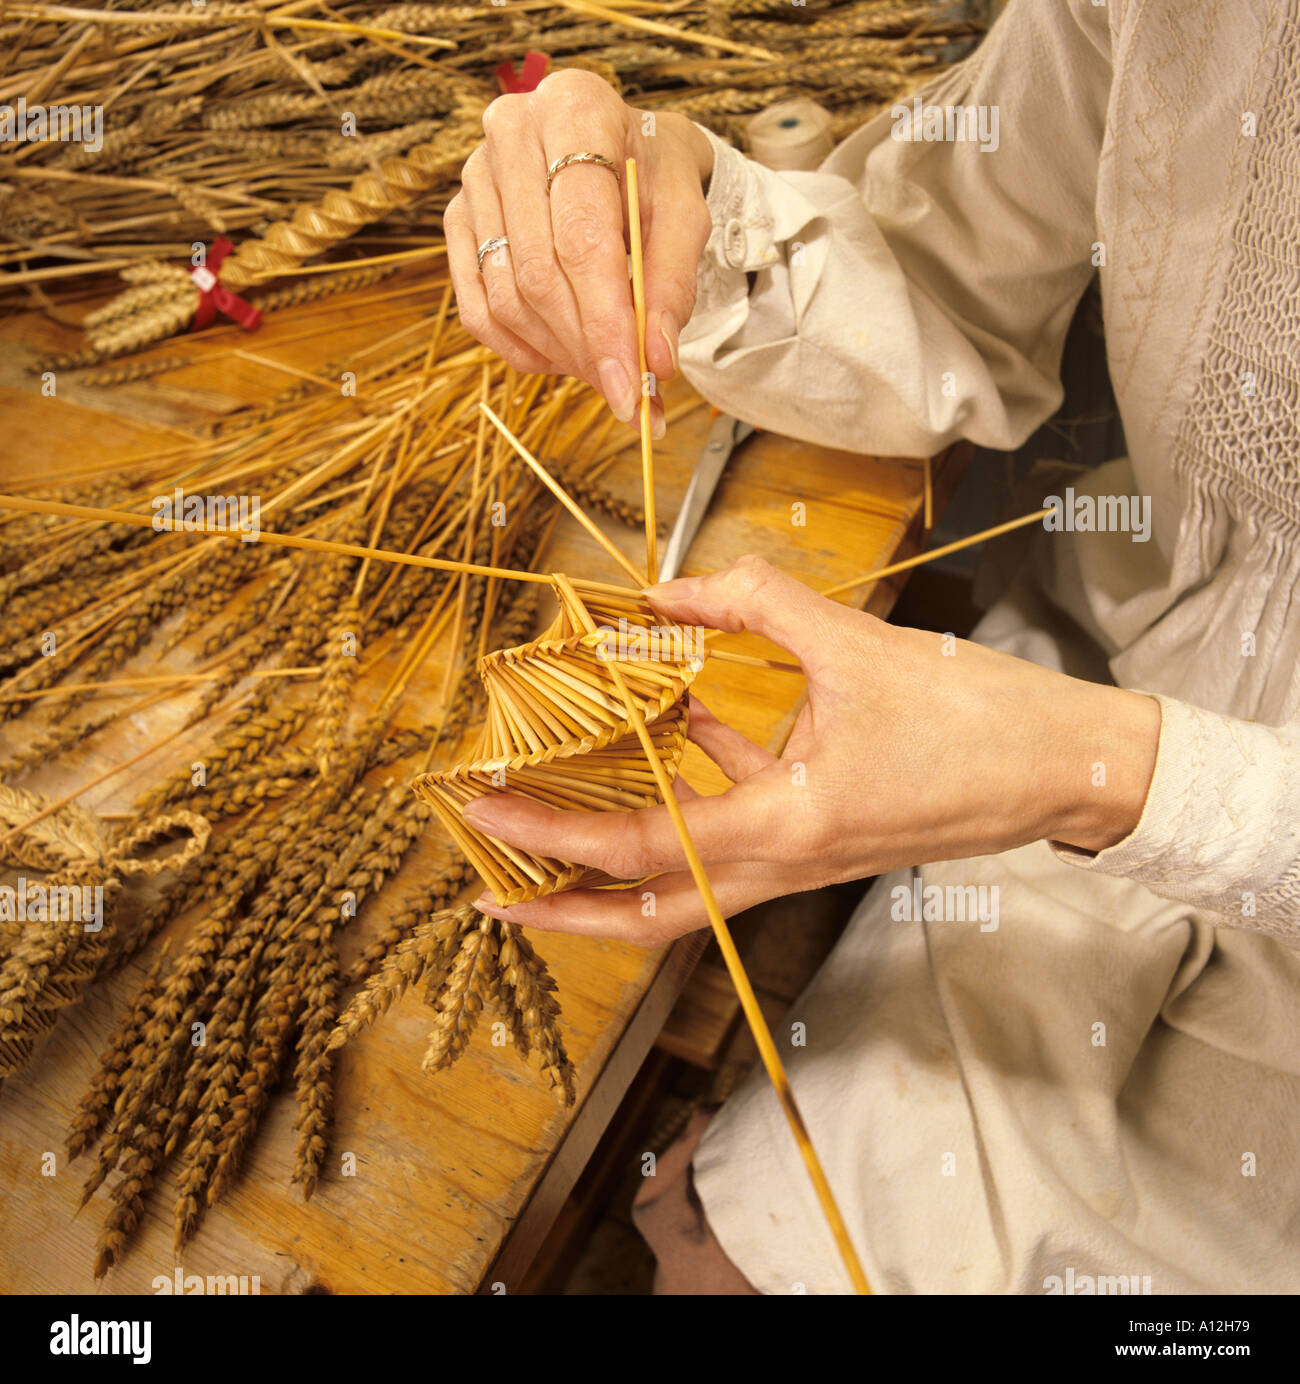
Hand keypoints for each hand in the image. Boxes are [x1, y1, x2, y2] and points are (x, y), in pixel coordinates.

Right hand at [445, 69, 714, 433]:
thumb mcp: (684, 214)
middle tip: (627, 391)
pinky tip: (561, 356)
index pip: (581, 241)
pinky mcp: (458, 218)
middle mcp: (511, 134)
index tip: (630, 387)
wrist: (618, 144)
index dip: (606, 324)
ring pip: (508, 298)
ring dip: (558, 352)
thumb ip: (673, 284)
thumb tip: (655, 362)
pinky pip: (478, 307)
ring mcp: (474, 177)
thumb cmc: (653, 175)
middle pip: (539, 277)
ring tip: (602, 367)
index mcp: (575, 111)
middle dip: (586, 349)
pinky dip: (521, 349)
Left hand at [465, 557, 1161, 944]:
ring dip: (614, 859)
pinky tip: (675, 725)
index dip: (551, 828)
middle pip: (647, 912)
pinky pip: (738, 823)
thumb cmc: (977, 719)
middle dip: (563, 907)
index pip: (639, 842)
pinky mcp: (821, 832)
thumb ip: (752, 604)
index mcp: (785, 826)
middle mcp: (784, 861)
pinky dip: (695, 785)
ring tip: (556, 816)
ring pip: (685, 881)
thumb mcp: (855, 645)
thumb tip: (668, 587)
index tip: (483, 810)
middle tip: (491, 889)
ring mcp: (802, 857)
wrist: (1066, 768)